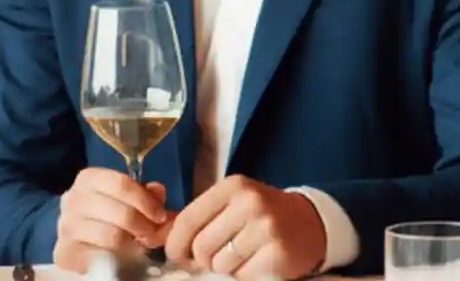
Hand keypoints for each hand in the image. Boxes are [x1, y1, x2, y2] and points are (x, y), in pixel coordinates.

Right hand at [53, 168, 168, 272]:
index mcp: (89, 178)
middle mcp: (72, 198)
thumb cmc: (110, 213)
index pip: (121, 183)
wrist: (83, 239)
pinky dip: (116, 254)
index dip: (144, 200)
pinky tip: (121, 251)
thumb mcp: (131, 197)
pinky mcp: (65, 250)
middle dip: (142, 223)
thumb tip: (156, 191)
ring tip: (137, 241)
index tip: (159, 215)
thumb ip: (146, 192)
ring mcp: (66, 224)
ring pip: (111, 234)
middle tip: (152, 232)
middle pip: (119, 211)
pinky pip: (100, 253)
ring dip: (130, 240)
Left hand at [164, 175, 325, 279]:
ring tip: (242, 256)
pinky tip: (257, 261)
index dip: (176, 246)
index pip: (186, 222)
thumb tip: (149, 235)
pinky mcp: (278, 252)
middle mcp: (250, 202)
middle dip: (204, 259)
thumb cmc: (259, 217)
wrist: (310, 224)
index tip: (182, 254)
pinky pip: (242, 275)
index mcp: (233, 187)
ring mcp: (267, 227)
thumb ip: (191, 219)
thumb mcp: (228, 206)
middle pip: (200, 247)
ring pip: (219, 264)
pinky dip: (245, 274)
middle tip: (220, 255)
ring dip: (225, 268)